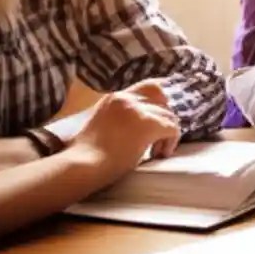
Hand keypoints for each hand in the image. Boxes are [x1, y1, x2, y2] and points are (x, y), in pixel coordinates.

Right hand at [67, 81, 181, 179]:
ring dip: (168, 134)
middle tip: (160, 137)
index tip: (163, 117)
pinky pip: (172, 128)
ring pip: (169, 115)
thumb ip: (121, 117)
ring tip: (158, 150)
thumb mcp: (103, 124)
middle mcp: (126, 99)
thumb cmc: (87, 155)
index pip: (149, 87)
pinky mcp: (147, 125)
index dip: (161, 101)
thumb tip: (142, 123)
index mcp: (114, 98)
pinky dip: (171, 142)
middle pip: (162, 99)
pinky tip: (161, 153)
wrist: (82, 166)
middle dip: (166, 117)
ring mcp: (137, 110)